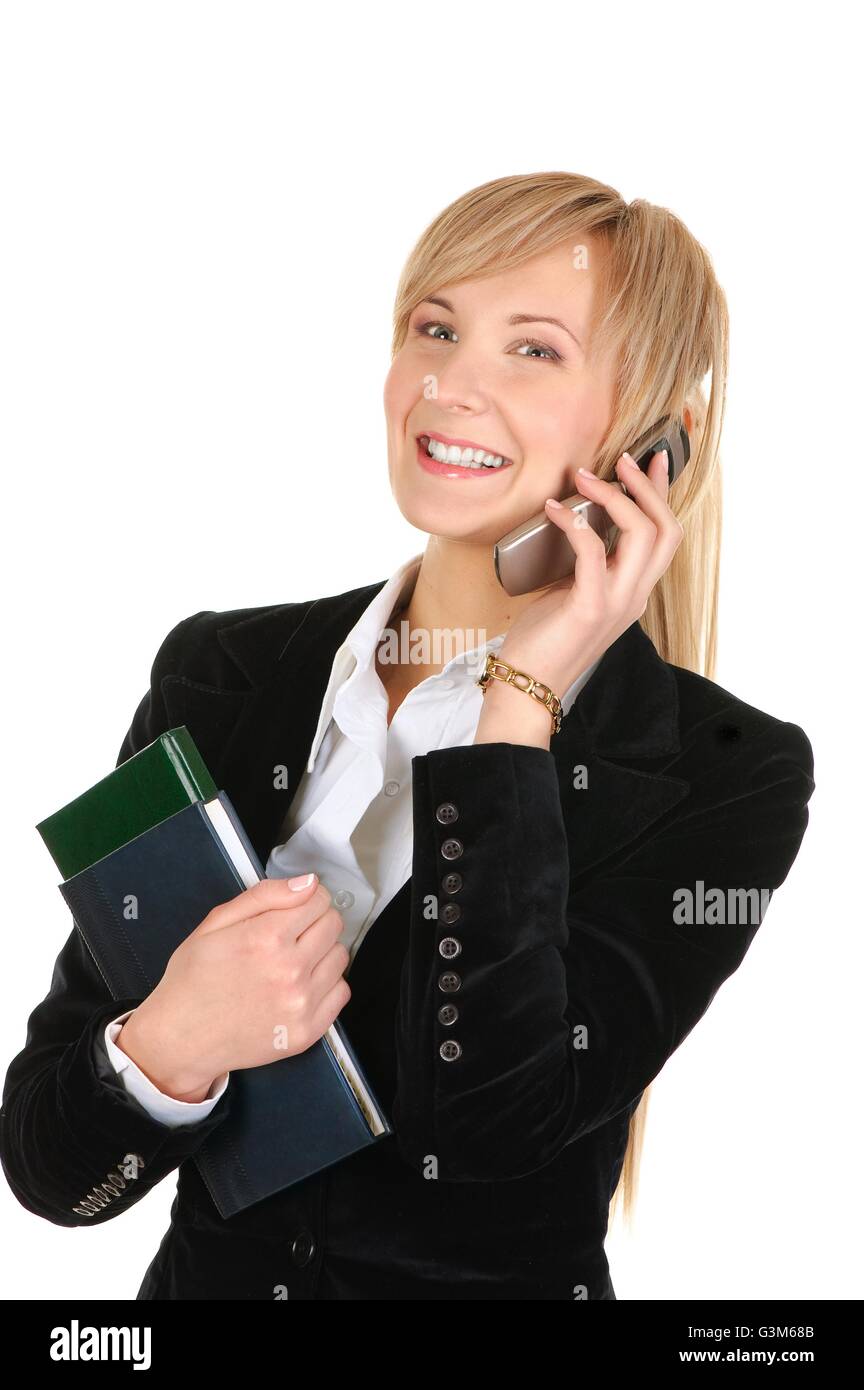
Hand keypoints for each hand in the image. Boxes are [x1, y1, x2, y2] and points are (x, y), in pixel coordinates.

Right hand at [115, 876, 349, 1100]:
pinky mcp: (307, 1031)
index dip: (307, 899)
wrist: (182, 1038)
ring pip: (340, 956)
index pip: (319, 899)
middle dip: (314, 922)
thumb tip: (307, 883)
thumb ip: (264, 896)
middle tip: (290, 935)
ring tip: (292, 962)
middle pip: (333, 924)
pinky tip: (299, 986)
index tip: (295, 908)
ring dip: (321, 953)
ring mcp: (300, 1003)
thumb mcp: (215, 924)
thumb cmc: (193, 980)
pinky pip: (341, 992)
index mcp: (265, 938)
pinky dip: (326, 985)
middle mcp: (289, 970)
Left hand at [495, 450, 683, 696]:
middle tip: (621, 459)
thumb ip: (588, 565)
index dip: (662, 494)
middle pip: (666, 530)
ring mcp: (618, 603)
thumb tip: (580, 522)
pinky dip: (576, 523)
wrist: (529, 687)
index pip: (665, 536)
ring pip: (644, 536)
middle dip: (647, 487)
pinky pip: (593, 552)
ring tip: (584, 477)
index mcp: (635, 591)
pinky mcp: (591, 608)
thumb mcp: (574, 593)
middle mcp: (636, 596)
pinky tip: (553, 509)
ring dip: (615, 498)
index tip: (653, 460)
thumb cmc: (543, 640)